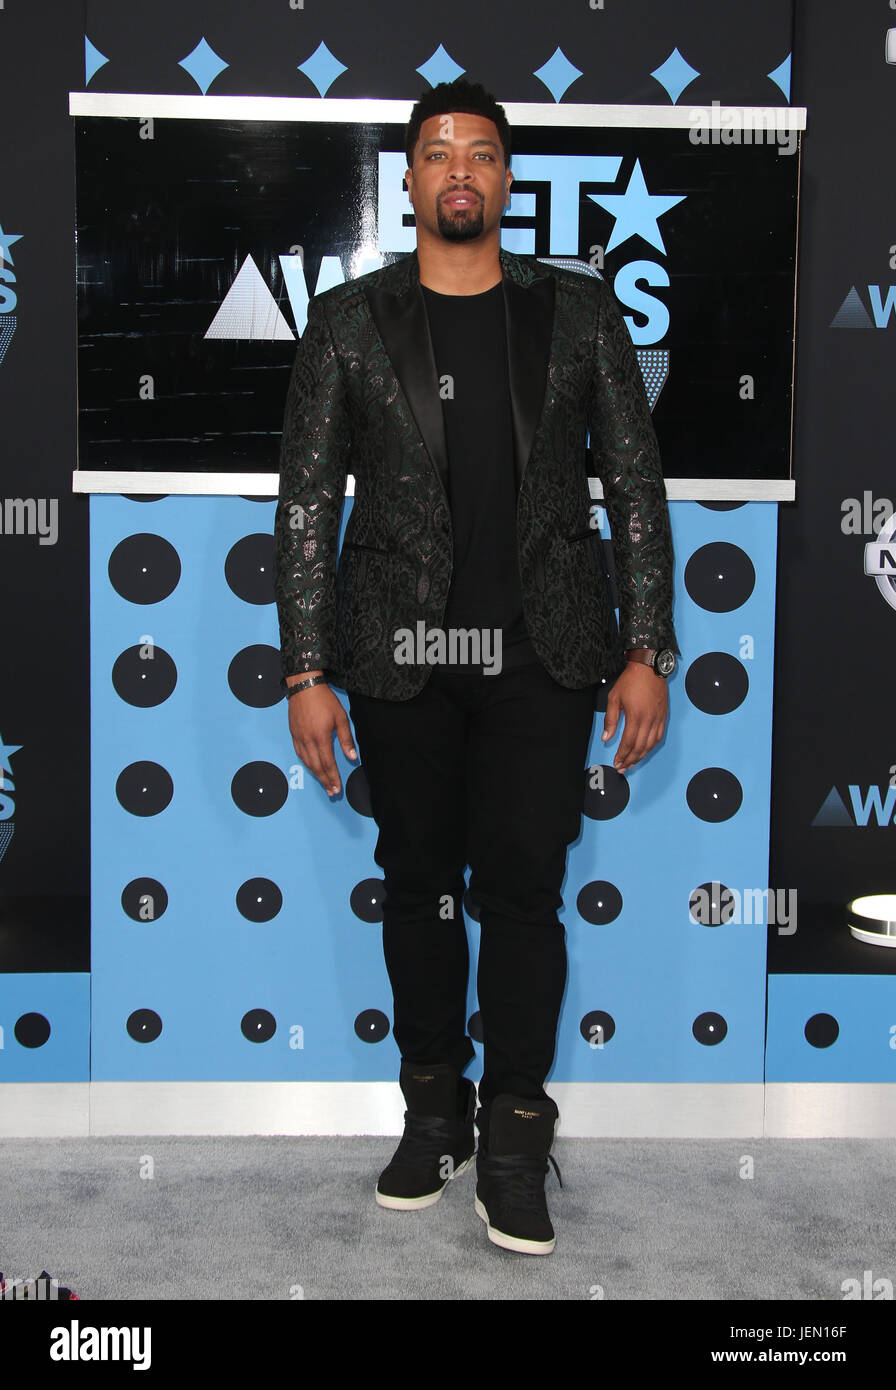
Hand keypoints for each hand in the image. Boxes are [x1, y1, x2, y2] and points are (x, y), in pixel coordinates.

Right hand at [287, 681, 357, 795]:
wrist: (304, 687)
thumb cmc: (324, 700)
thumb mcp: (340, 718)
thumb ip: (346, 739)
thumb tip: (352, 756)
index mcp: (320, 737)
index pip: (328, 763)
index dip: (333, 777)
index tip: (337, 788)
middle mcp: (308, 740)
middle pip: (316, 767)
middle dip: (324, 781)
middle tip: (331, 792)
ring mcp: (299, 738)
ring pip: (307, 762)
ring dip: (315, 775)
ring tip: (323, 783)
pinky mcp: (294, 734)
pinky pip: (299, 754)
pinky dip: (306, 763)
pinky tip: (311, 767)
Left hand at [601, 662, 667, 772]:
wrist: (649, 666)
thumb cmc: (631, 680)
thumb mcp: (614, 698)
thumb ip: (610, 719)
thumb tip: (607, 737)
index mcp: (636, 715)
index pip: (629, 742)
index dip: (622, 755)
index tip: (617, 762)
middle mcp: (649, 719)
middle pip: (640, 746)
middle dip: (631, 759)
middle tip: (623, 767)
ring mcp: (658, 718)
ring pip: (651, 744)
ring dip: (642, 755)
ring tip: (632, 762)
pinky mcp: (663, 716)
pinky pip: (659, 736)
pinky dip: (651, 746)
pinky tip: (645, 750)